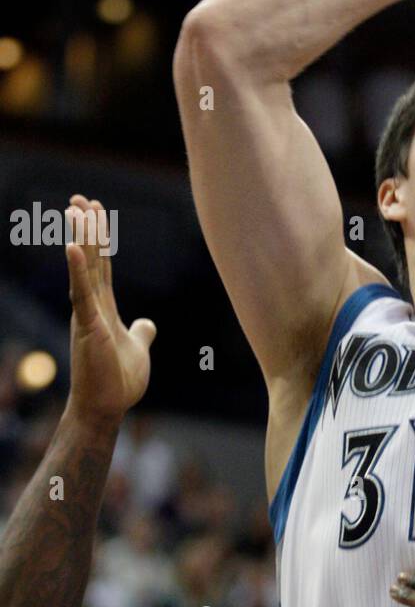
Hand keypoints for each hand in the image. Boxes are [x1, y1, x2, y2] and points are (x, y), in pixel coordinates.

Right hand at [65, 196, 155, 426]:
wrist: (105, 407)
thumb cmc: (118, 381)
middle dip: (87, 229)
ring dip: (82, 240)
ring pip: (84, 270)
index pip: (102, 267)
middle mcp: (92, 307)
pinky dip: (78, 270)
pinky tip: (73, 246)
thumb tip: (148, 324)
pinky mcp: (87, 327)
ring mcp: (87, 315)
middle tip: (80, 199)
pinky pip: (81, 294)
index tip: (94, 213)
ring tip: (76, 210)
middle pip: (91, 260)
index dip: (100, 240)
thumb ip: (141, 333)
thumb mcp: (138, 349)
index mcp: (104, 309)